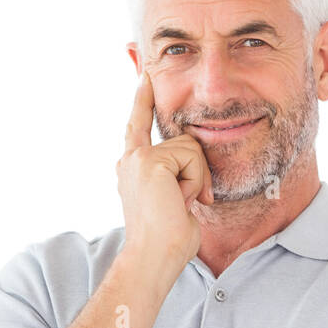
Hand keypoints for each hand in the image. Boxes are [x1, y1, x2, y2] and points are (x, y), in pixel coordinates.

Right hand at [116, 70, 207, 266]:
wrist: (155, 257)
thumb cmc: (170, 240)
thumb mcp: (176, 199)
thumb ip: (179, 176)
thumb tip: (193, 160)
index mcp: (133, 166)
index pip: (139, 123)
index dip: (142, 97)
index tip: (144, 70)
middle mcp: (130, 158)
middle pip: (184, 141)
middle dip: (198, 172)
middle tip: (187, 202)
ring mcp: (137, 158)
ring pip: (191, 148)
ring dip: (197, 179)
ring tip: (181, 203)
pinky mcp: (150, 161)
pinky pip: (192, 157)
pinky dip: (195, 181)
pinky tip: (181, 200)